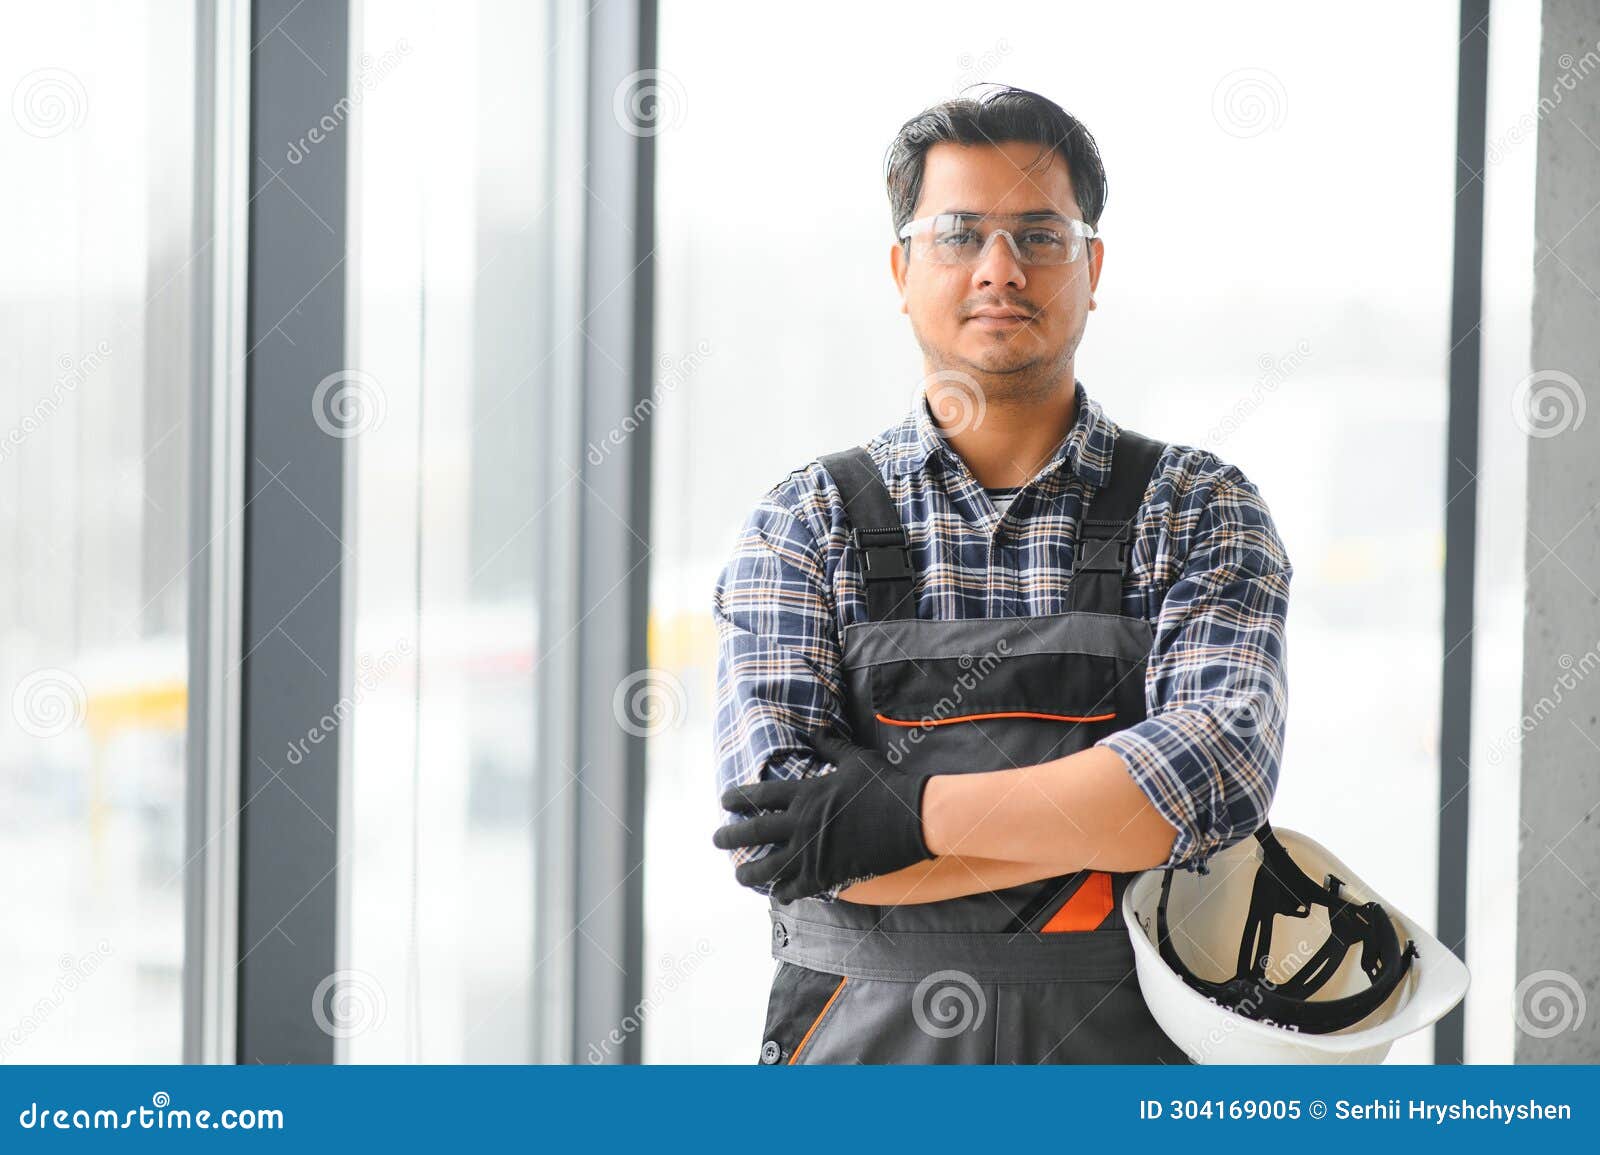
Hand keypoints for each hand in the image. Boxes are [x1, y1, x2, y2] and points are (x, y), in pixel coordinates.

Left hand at [712, 730, 935, 902]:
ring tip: (738, 876)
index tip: (723, 800)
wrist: (911, 817)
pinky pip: (796, 887)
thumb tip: (817, 729)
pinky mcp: (827, 873)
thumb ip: (832, 747)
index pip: (762, 795)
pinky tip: (777, 894)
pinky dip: (784, 891)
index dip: (740, 797)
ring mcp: (812, 850)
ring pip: (768, 866)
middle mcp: (802, 822)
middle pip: (755, 831)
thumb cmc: (885, 786)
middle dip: (730, 835)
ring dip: (749, 873)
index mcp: (807, 793)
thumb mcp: (857, 760)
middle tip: (716, 839)